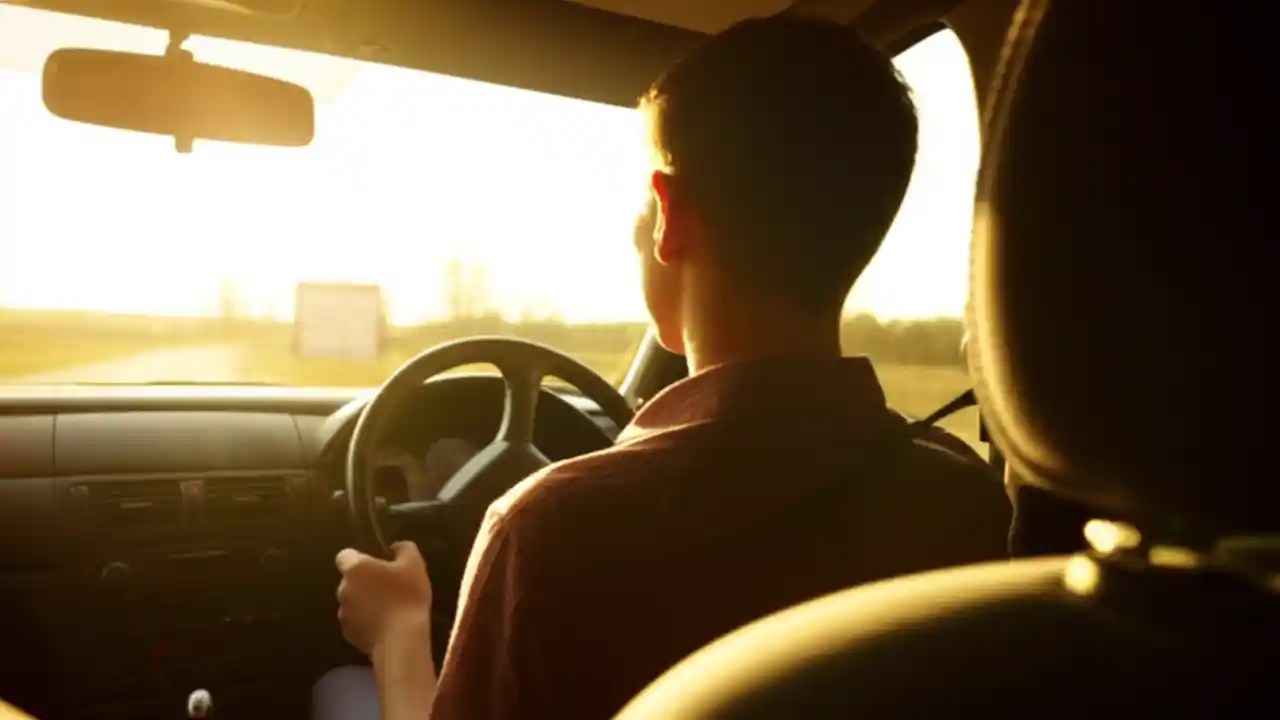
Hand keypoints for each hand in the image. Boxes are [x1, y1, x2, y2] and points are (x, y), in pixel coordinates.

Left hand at [335, 541, 431, 655]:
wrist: (401, 639)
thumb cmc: (407, 596)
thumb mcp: (415, 565)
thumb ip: (404, 549)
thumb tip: (395, 546)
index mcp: (356, 568)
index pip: (345, 556)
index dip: (358, 558)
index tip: (376, 565)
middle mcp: (343, 588)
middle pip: (350, 580)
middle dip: (364, 582)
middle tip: (387, 588)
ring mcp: (343, 613)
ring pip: (352, 602)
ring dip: (364, 602)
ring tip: (387, 609)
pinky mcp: (348, 633)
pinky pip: (355, 622)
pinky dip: (365, 622)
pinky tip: (383, 626)